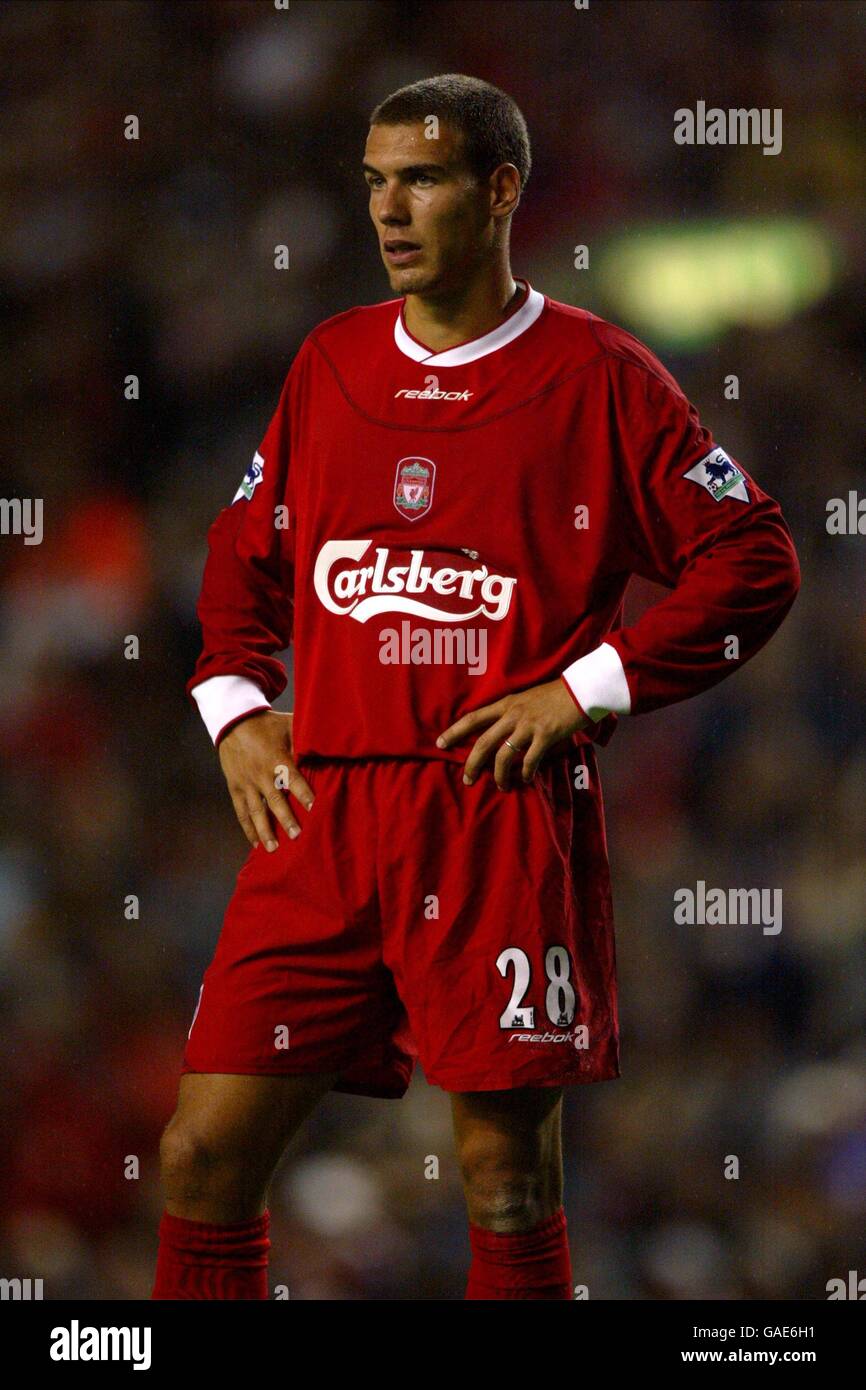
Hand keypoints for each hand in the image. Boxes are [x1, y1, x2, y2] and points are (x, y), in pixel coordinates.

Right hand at [218, 710, 313, 850]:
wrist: (233, 723)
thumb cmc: (268, 725)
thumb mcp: (289, 725)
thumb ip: (305, 740)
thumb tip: (327, 749)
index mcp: (276, 758)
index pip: (292, 778)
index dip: (303, 793)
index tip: (314, 808)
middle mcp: (260, 774)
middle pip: (274, 800)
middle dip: (285, 819)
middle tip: (296, 836)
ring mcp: (246, 783)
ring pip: (255, 811)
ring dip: (264, 830)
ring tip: (273, 848)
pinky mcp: (236, 788)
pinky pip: (241, 811)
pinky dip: (248, 828)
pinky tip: (255, 844)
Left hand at [436, 679, 588, 789]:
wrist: (581, 690)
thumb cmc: (554, 694)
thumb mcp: (526, 698)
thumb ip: (512, 713)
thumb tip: (500, 732)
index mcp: (506, 704)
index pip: (473, 718)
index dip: (454, 731)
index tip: (440, 743)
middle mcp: (513, 714)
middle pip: (483, 743)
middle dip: (472, 764)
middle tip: (468, 780)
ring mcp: (529, 725)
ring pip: (504, 756)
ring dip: (500, 775)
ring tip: (502, 786)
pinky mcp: (546, 735)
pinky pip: (529, 760)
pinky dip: (526, 772)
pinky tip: (526, 778)